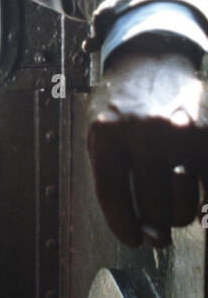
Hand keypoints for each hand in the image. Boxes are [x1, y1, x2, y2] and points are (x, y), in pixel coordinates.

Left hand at [87, 50, 207, 247]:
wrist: (151, 59)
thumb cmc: (122, 104)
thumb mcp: (100, 136)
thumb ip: (115, 182)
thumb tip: (148, 234)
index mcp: (109, 133)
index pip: (113, 196)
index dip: (123, 226)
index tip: (133, 238)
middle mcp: (145, 132)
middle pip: (151, 207)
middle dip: (154, 224)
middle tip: (155, 221)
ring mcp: (180, 132)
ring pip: (182, 206)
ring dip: (177, 216)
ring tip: (172, 205)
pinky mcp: (206, 132)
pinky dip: (206, 207)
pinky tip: (200, 208)